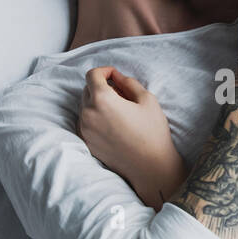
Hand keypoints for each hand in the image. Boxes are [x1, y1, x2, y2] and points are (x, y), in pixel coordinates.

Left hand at [79, 67, 185, 209]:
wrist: (150, 167)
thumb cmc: (152, 132)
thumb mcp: (147, 99)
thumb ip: (129, 82)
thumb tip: (117, 77)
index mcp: (102, 100)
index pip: (92, 75)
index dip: (104, 71)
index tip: (115, 75)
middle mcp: (88, 114)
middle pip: (87, 90)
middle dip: (102, 87)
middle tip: (122, 94)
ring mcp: (85, 130)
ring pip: (85, 106)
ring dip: (98, 103)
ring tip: (119, 111)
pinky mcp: (87, 143)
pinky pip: (86, 122)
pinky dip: (95, 117)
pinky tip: (114, 124)